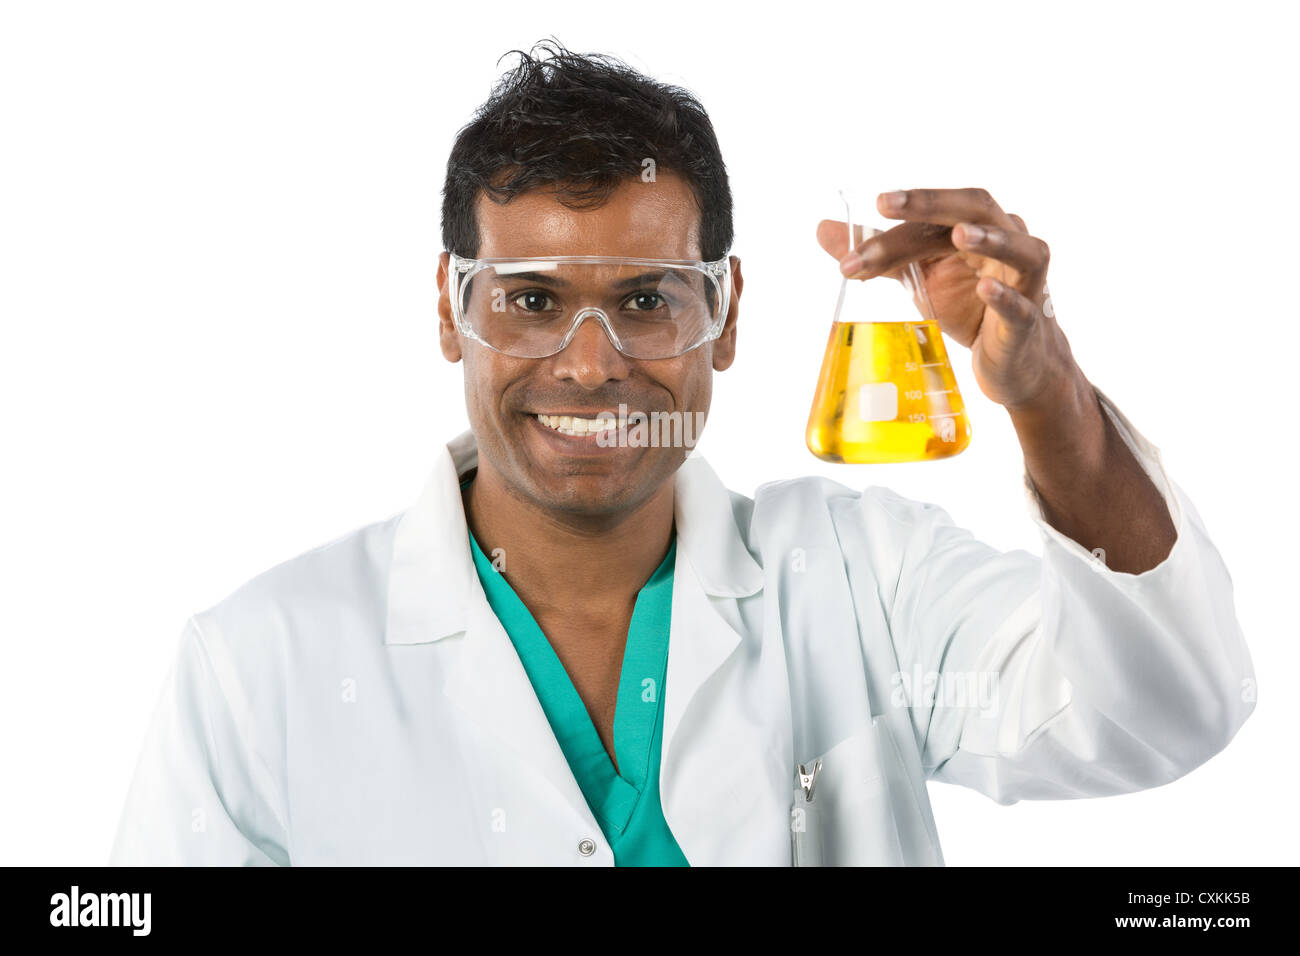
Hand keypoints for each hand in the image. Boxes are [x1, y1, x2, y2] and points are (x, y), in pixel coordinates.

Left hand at [816, 187, 1077, 410]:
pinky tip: (988, 288)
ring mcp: (1023, 279)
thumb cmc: (969, 306)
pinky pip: (1022, 303)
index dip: (890, 230)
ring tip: (959, 235)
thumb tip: (823, 229)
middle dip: (931, 205)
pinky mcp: (1030, 319)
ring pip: (1017, 248)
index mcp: (973, 227)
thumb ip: (881, 252)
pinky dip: (1006, 295)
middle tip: (886, 203)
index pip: (930, 220)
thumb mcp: (920, 276)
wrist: (1010, 361)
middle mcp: (1005, 241)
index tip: (849, 251)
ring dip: (990, 239)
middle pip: (974, 209)